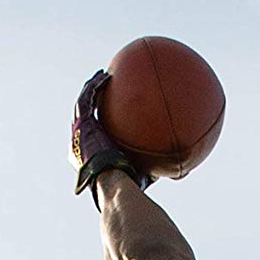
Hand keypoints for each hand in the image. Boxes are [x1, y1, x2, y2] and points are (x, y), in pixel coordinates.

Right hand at [72, 67, 149, 197]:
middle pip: (84, 117)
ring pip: (82, 105)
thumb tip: (180, 169)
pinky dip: (94, 87)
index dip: (98, 124)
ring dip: (91, 89)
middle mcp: (81, 143)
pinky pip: (86, 100)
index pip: (93, 136)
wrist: (113, 180)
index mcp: (90, 155)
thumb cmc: (128, 183)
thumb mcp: (143, 174)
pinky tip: (105, 76)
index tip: (107, 115)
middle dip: (91, 102)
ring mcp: (80, 133)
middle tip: (101, 90)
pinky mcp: (83, 124)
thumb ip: (154, 167)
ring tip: (102, 77)